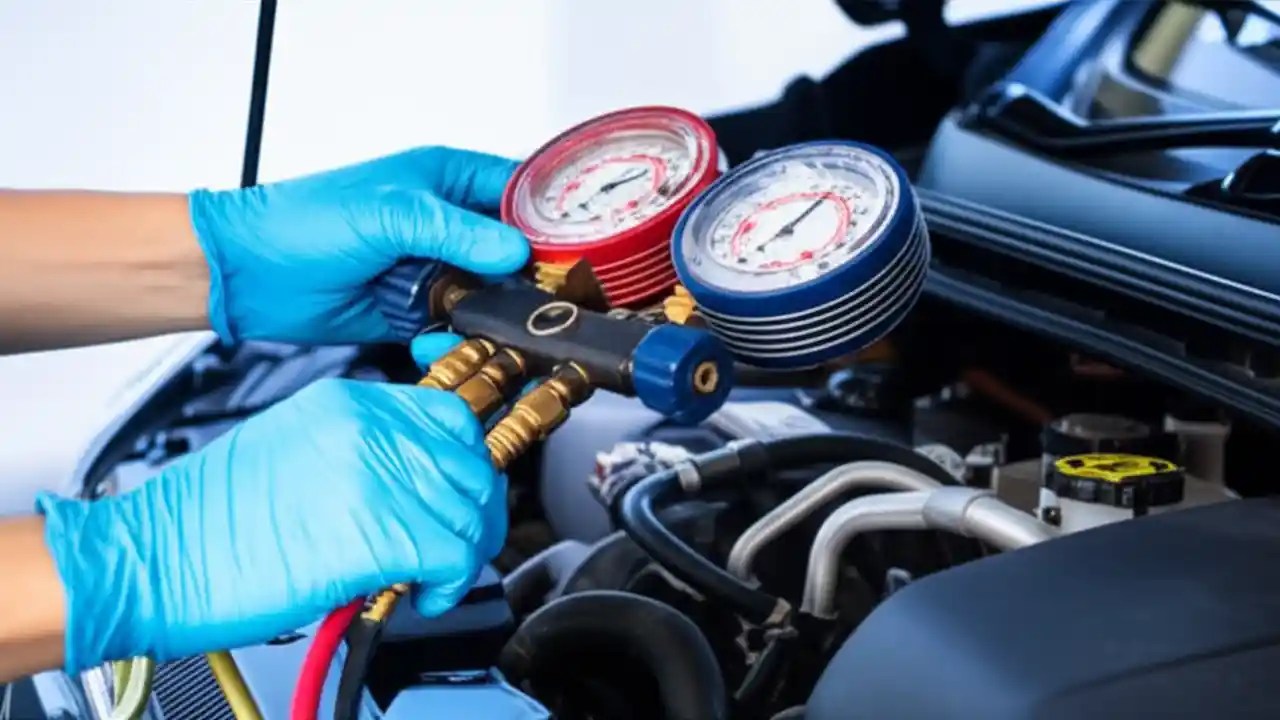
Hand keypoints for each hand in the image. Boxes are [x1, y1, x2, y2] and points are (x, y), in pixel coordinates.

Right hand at [36, 379, 505, 671]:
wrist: (150, 558)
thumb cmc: (208, 519)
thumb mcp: (297, 449)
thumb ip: (365, 452)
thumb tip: (419, 484)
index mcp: (350, 402)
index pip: (453, 413)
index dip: (470, 460)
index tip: (464, 493)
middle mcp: (368, 428)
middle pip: (474, 463)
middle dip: (474, 515)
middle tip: (452, 547)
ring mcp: (375, 474)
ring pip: (471, 511)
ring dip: (462, 554)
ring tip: (429, 577)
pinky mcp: (377, 531)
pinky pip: (454, 555)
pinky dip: (450, 584)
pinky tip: (421, 595)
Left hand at [188, 146, 529, 344]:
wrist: (247, 276)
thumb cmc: (301, 223)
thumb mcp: (388, 214)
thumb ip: (454, 230)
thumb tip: (513, 250)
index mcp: (444, 180)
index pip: (516, 189)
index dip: (549, 215)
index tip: (575, 245)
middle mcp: (443, 224)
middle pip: (511, 250)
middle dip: (529, 277)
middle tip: (547, 300)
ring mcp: (431, 269)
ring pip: (489, 295)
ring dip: (494, 314)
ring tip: (502, 328)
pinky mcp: (414, 311)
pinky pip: (455, 329)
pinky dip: (457, 340)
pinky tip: (450, 344)